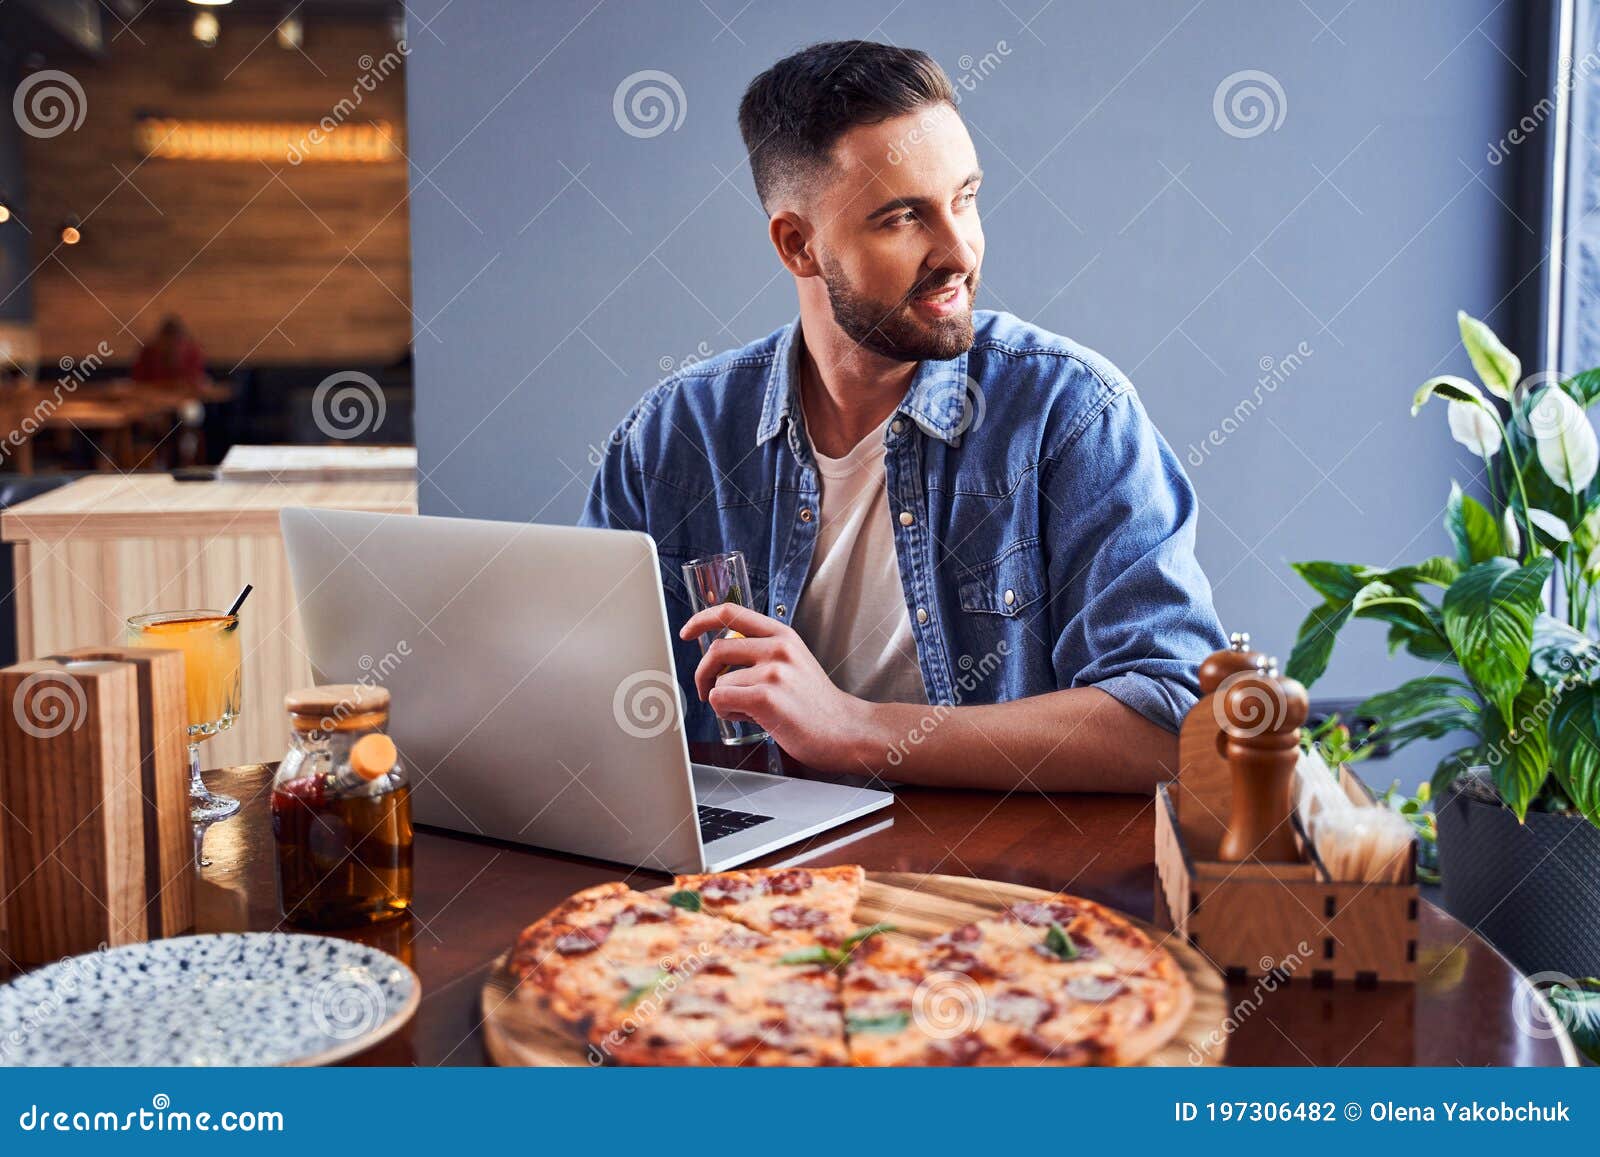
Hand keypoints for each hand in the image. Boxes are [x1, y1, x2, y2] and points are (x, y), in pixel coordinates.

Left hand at [679, 603, 876, 769]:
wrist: (845, 730)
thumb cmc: (816, 703)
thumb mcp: (795, 662)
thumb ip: (763, 652)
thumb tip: (721, 658)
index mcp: (783, 635)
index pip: (732, 612)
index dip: (702, 619)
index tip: (687, 632)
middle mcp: (778, 648)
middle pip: (716, 649)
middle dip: (702, 673)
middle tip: (706, 690)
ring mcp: (773, 672)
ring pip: (718, 682)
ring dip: (721, 701)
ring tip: (745, 711)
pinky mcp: (766, 697)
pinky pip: (720, 699)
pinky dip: (724, 712)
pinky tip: (746, 718)